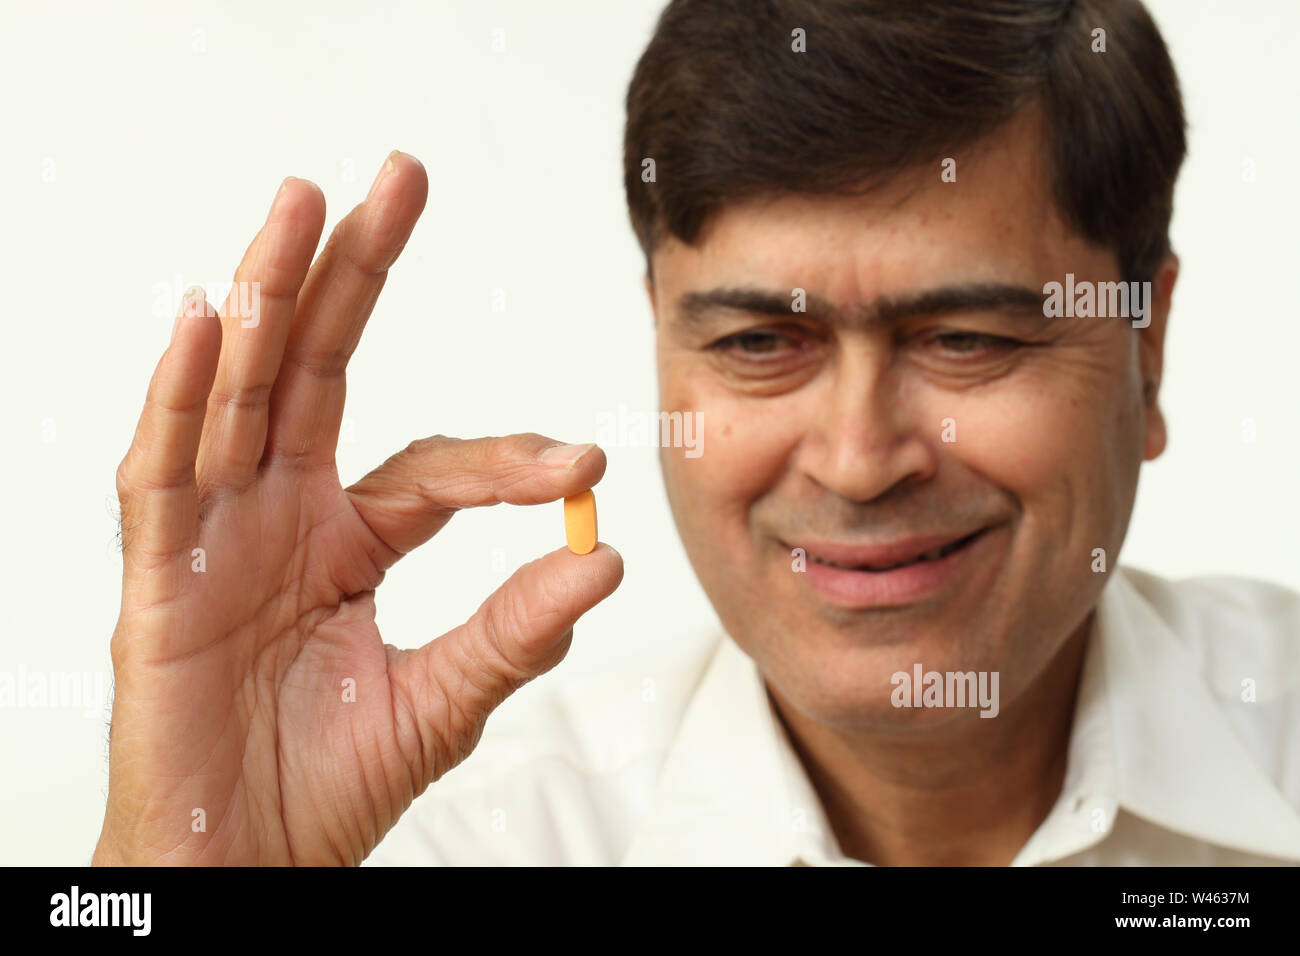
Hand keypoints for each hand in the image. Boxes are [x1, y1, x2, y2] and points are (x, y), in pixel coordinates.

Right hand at [95, 152, 622, 864]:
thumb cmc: (328, 784)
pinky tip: (211, 322)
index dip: (504, 459)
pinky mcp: (160, 574)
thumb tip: (605, 560)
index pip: (431, 466)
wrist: (251, 863)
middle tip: (397, 180)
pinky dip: (184, 397)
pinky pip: (165, 472)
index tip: (580, 471)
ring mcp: (219, 533)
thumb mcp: (443, 700)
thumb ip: (514, 630)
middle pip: (318, 370)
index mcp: (350, 537)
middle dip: (354, 273)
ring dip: (268, 296)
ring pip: (241, 392)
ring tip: (301, 206)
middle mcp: (282, 512)